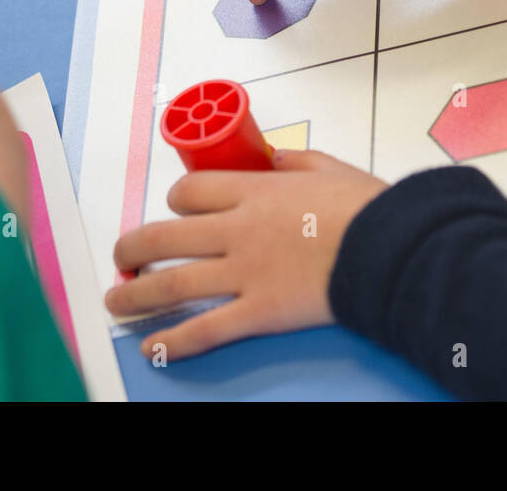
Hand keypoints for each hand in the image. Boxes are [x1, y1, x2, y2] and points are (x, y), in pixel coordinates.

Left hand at [106, 149, 387, 360]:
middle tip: (123, 254)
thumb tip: (275, 158)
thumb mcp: (331, 168)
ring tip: (115, 299)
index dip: (175, 201)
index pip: (192, 192)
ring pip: (172, 283)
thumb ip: (297, 162)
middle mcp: (238, 231)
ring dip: (136, 293)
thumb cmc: (368, 209)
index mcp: (255, 192)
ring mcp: (244, 273)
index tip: (174, 211)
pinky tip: (152, 347)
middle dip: (135, 245)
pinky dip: (173, 341)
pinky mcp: (258, 312)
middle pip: (166, 235)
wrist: (391, 249)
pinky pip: (205, 329)